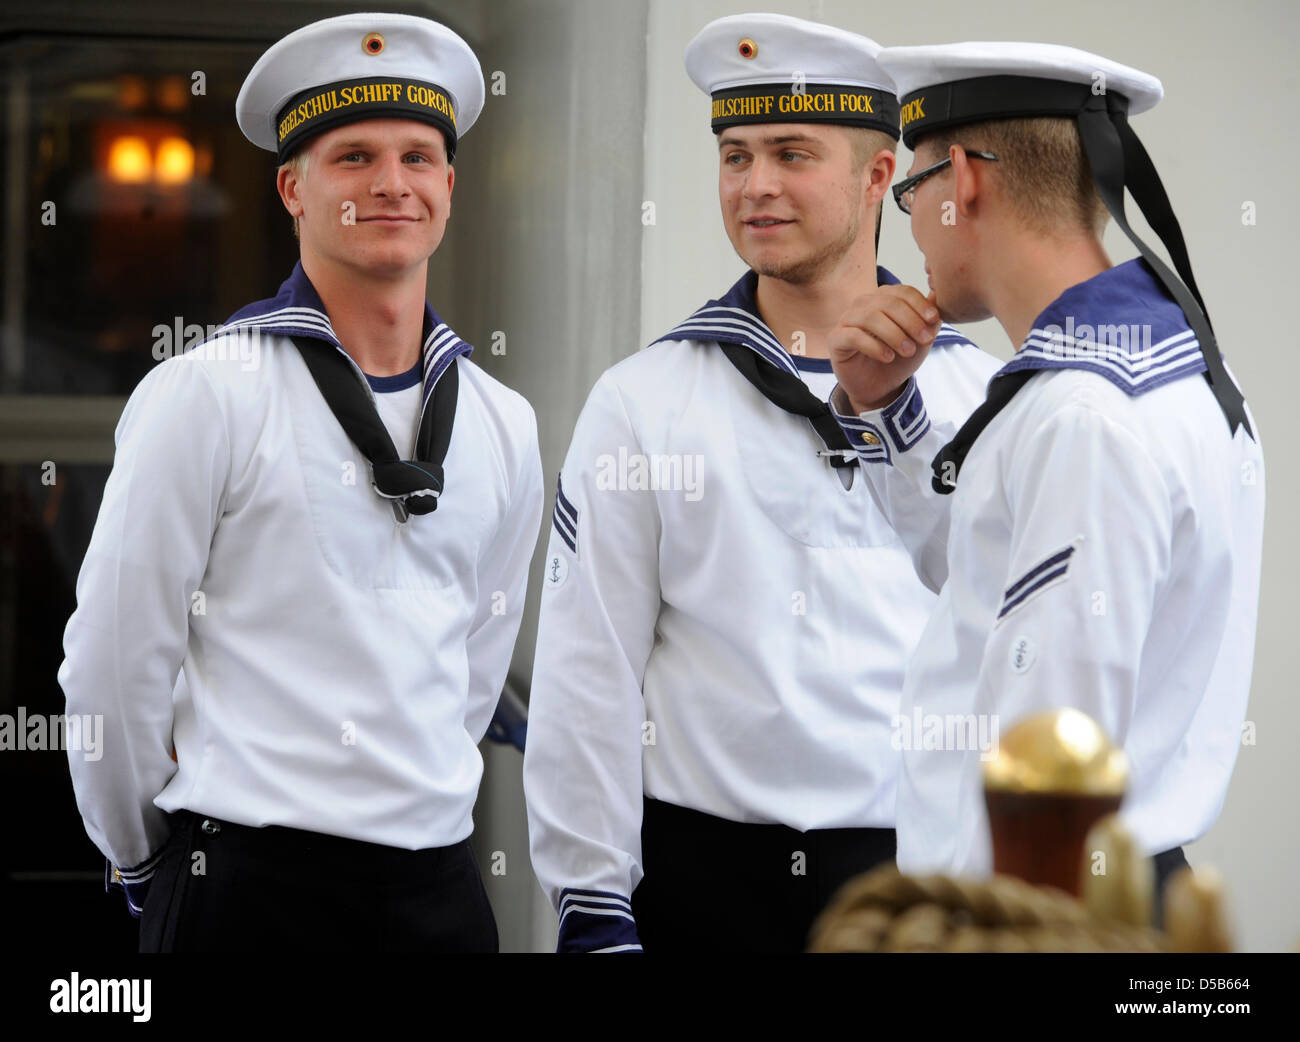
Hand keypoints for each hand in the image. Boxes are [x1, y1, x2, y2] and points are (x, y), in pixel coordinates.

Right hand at [829, 285, 940, 412]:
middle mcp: (863, 305)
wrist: (879, 387)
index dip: (919, 304)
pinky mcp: (836, 339)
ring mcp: (847, 320)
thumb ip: (929, 318)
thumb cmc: (898, 359)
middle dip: (910, 320)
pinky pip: (853, 336)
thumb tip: (938, 295)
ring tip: (908, 351)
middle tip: (925, 339)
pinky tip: (888, 357)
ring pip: (870, 317)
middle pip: (887, 302)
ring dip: (894, 334)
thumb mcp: (920, 339)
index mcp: (883, 299)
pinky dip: (874, 346)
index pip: (901, 292)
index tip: (934, 320)